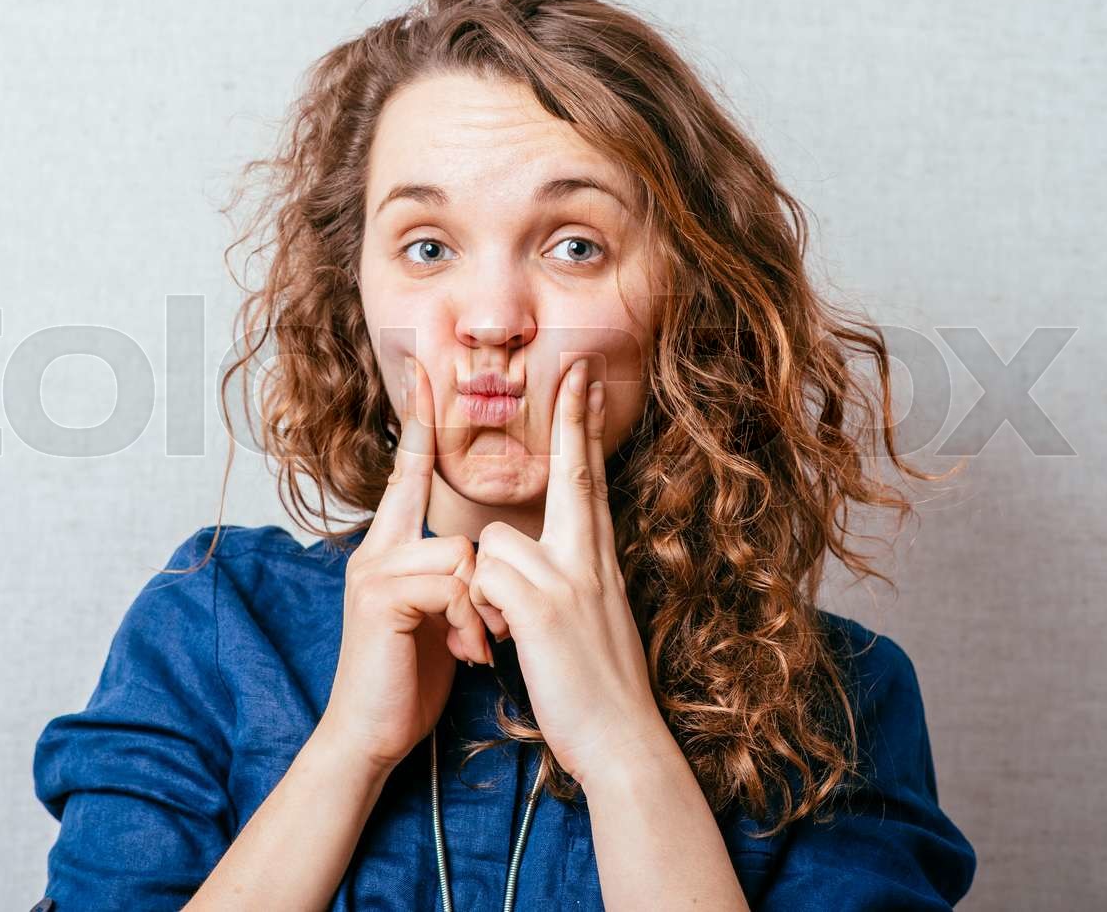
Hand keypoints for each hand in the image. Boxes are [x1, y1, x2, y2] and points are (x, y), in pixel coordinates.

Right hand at [319, 357, 496, 774]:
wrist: (373, 735)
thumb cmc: (412, 678)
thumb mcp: (440, 615)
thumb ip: (450, 575)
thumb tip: (476, 551)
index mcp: (391, 550)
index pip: (407, 476)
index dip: (417, 427)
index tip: (425, 377)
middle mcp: (375, 550)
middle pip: (415, 484)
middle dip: (420, 431)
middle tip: (431, 381)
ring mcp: (373, 571)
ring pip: (458, 548)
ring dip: (481, 602)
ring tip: (477, 643)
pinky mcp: (380, 597)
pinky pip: (453, 579)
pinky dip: (471, 618)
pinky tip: (466, 652)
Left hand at [467, 357, 667, 790]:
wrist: (624, 742)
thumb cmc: (601, 690)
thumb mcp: (592, 621)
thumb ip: (572, 581)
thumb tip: (555, 563)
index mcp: (598, 563)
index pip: (592, 483)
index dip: (586, 431)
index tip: (585, 382)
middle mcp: (589, 561)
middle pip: (576, 476)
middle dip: (575, 418)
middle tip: (575, 363)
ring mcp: (568, 580)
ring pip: (494, 541)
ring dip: (487, 586)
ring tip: (508, 635)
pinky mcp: (543, 606)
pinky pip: (486, 578)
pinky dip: (482, 612)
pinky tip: (505, 645)